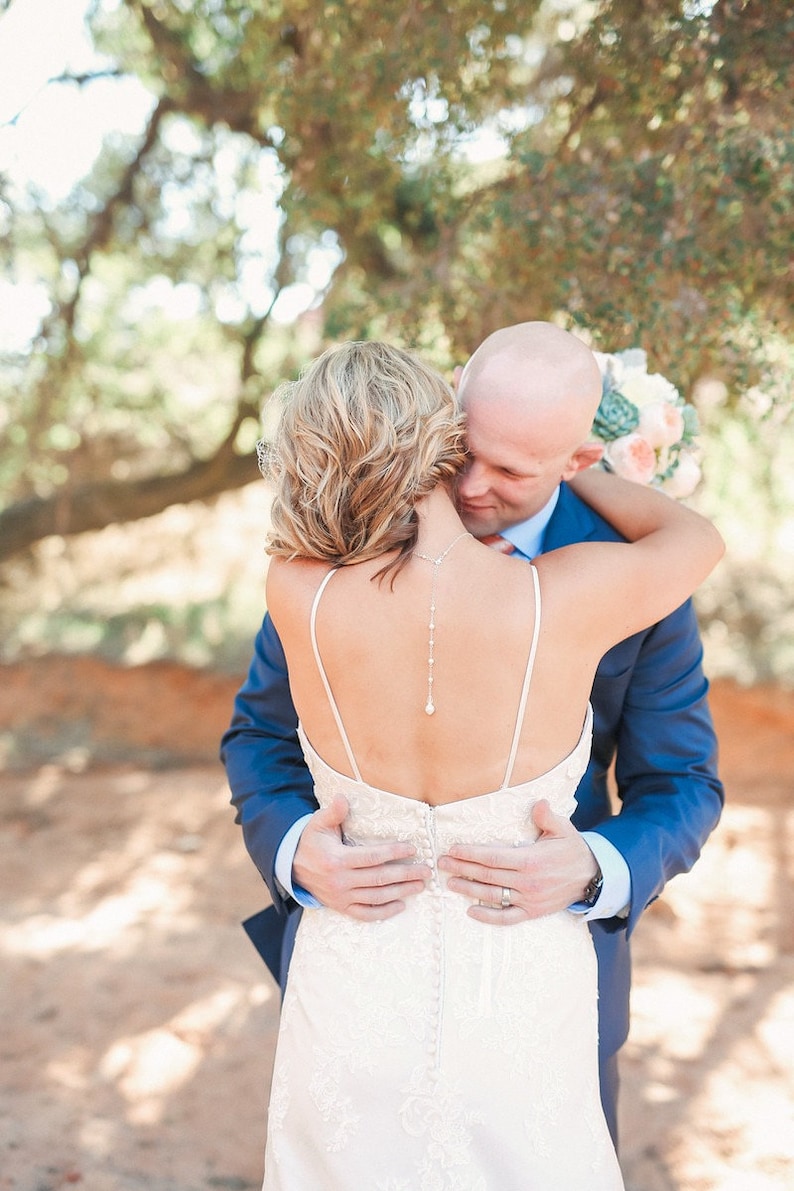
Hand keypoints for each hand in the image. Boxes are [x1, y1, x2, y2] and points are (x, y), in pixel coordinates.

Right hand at [293, 794, 432, 920]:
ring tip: (419, 885)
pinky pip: (366, 914)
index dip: (393, 853)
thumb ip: (333, 812)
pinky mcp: (342, 907)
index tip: (412, 848)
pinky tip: (401, 905)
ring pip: (376, 897)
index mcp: (338, 859)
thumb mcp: (319, 823)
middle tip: (426, 870)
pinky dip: (384, 912)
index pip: (372, 857)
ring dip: (401, 892)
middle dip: (405, 874)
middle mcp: (341, 881)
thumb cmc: (311, 841)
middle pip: (379, 879)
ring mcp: (342, 897)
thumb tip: (342, 798)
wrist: (292, 867)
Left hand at [437, 799, 598, 924]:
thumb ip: (547, 817)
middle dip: (462, 868)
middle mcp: (527, 882)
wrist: (592, 876)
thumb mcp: (563, 828)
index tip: (453, 850)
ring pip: (493, 895)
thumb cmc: (572, 849)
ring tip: (450, 882)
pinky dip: (488, 916)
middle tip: (441, 864)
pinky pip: (507, 918)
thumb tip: (539, 804)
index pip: (493, 857)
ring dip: (468, 889)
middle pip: (487, 875)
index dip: (471, 854)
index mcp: (531, 860)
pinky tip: (471, 910)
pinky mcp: (532, 912)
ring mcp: (529, 899)